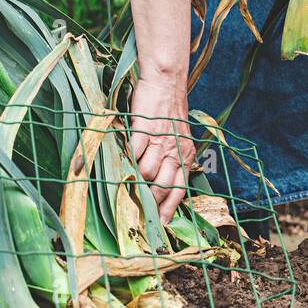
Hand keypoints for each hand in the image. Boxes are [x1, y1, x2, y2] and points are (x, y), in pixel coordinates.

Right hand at [129, 72, 197, 224]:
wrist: (166, 82)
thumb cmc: (169, 112)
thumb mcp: (177, 138)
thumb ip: (171, 159)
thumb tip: (156, 184)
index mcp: (186, 154)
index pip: (179, 188)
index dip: (170, 208)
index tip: (160, 225)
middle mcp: (176, 150)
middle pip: (162, 186)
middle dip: (149, 202)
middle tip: (137, 211)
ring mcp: (160, 140)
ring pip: (147, 173)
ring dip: (135, 180)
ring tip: (125, 185)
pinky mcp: (145, 130)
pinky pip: (135, 154)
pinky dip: (127, 161)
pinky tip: (122, 164)